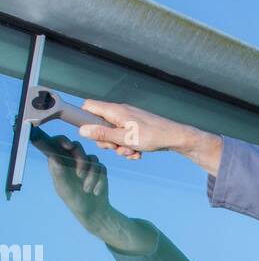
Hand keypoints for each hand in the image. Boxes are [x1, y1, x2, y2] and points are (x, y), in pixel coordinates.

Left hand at [31, 128, 108, 222]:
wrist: (93, 211)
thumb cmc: (74, 200)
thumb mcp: (64, 189)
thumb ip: (59, 174)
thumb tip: (53, 158)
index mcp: (60, 162)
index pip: (57, 144)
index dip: (62, 140)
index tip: (68, 145)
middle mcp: (72, 160)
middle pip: (77, 146)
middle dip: (80, 159)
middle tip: (80, 175)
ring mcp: (86, 164)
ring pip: (91, 158)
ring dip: (90, 175)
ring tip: (87, 190)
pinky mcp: (99, 169)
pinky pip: (101, 167)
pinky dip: (99, 180)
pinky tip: (96, 191)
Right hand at [77, 100, 191, 160]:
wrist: (174, 138)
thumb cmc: (152, 136)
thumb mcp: (124, 138)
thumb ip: (102, 135)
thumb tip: (82, 131)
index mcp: (114, 111)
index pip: (88, 107)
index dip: (84, 119)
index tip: (91, 134)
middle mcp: (119, 113)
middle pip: (100, 126)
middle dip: (106, 141)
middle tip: (116, 148)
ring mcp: (128, 120)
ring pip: (113, 135)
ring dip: (119, 148)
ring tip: (131, 152)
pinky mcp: (135, 128)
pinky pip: (124, 138)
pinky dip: (129, 147)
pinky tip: (138, 153)